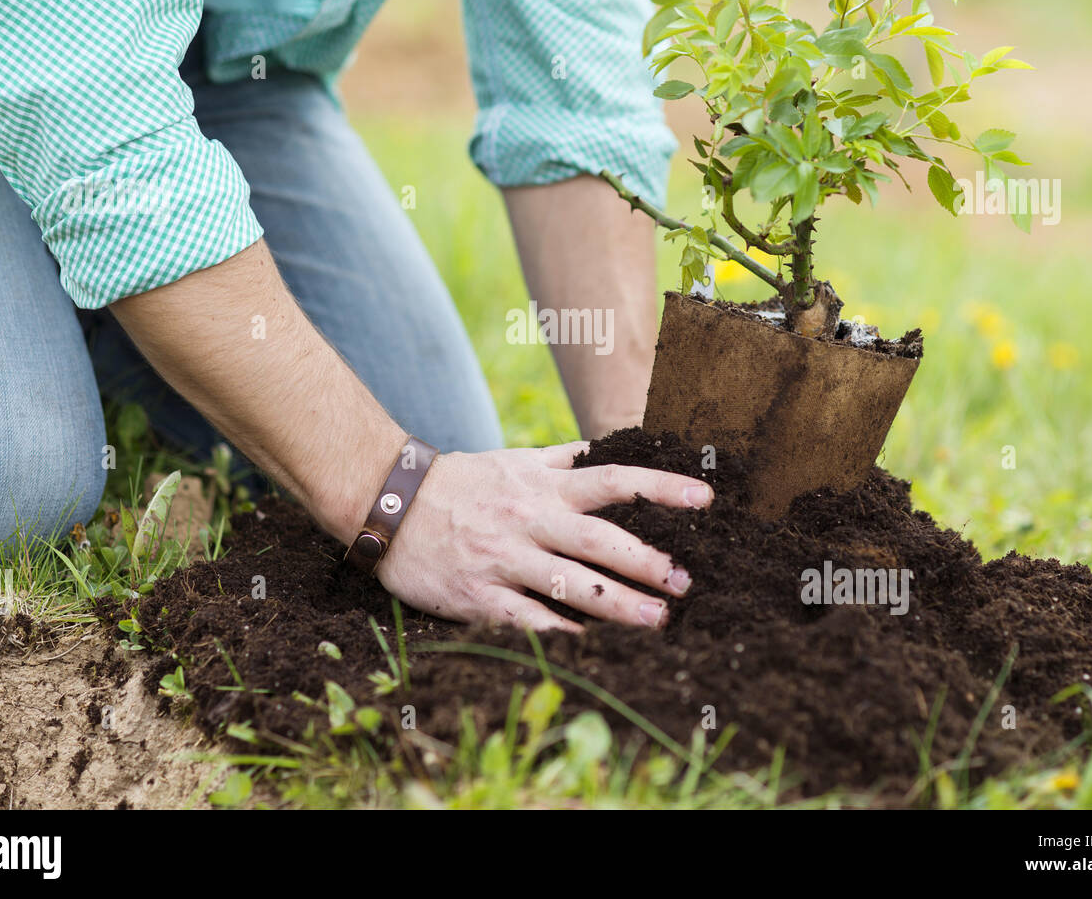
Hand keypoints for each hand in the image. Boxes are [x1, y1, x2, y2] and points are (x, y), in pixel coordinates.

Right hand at [375, 442, 710, 631]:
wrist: (388, 504)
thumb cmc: (462, 483)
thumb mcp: (515, 460)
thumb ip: (564, 459)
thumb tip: (612, 446)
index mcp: (543, 485)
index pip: (615, 480)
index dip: (660, 488)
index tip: (703, 500)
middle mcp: (529, 519)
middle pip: (599, 539)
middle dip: (647, 562)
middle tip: (686, 583)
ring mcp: (504, 558)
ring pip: (569, 584)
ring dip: (618, 605)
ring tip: (658, 621)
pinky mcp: (479, 595)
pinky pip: (527, 618)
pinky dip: (561, 632)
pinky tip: (593, 645)